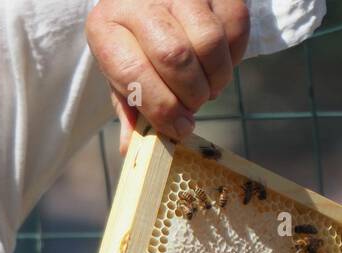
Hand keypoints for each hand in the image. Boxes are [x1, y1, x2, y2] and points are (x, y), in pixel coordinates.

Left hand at [87, 0, 250, 153]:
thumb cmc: (134, 43)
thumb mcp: (121, 72)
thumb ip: (130, 109)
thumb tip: (133, 150)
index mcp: (106, 28)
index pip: (133, 73)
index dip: (161, 108)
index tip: (180, 128)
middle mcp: (139, 1)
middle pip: (174, 57)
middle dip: (191, 95)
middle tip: (193, 106)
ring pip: (209, 42)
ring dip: (216, 79)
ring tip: (207, 88)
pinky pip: (235, 26)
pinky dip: (233, 56)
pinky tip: (219, 63)